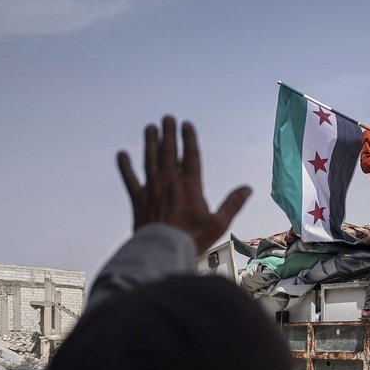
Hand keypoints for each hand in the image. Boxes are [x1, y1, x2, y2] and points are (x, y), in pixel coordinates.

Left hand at [117, 116, 251, 253]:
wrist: (164, 251)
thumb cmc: (193, 239)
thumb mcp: (218, 223)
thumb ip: (232, 204)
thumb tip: (248, 188)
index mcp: (190, 186)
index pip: (190, 156)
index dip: (188, 139)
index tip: (186, 124)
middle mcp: (170, 182)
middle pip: (169, 152)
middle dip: (168, 134)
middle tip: (166, 118)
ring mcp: (152, 189)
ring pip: (150, 159)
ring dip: (150, 143)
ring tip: (150, 128)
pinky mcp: (138, 199)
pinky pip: (129, 179)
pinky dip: (125, 166)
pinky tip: (122, 154)